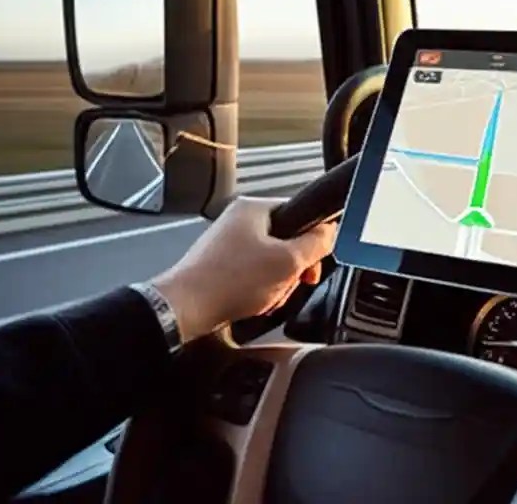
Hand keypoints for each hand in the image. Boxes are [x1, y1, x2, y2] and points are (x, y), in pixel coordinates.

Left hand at [150, 197, 336, 340]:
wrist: (185, 308)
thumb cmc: (229, 281)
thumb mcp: (287, 262)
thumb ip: (316, 244)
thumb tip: (330, 232)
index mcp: (253, 208)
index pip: (299, 214)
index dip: (313, 240)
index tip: (314, 262)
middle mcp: (239, 221)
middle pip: (286, 241)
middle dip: (292, 268)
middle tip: (291, 282)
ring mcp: (228, 244)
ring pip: (271, 262)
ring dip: (277, 282)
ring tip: (266, 295)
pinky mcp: (221, 266)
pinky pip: (253, 275)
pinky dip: (259, 290)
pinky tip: (254, 302)